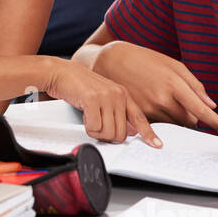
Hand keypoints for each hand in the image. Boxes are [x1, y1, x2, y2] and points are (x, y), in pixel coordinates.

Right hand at [42, 58, 158, 144]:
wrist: (61, 72)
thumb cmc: (80, 86)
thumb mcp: (104, 97)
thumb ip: (118, 112)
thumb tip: (131, 130)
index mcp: (123, 94)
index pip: (140, 118)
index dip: (148, 133)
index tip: (157, 144)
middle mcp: (118, 94)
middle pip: (122, 133)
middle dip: (108, 136)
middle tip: (97, 126)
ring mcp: (106, 96)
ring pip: (109, 133)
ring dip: (97, 133)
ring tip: (90, 119)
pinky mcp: (92, 99)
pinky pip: (95, 127)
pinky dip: (88, 127)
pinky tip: (85, 116)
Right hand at [92, 41, 217, 129]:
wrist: (112, 61)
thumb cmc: (145, 59)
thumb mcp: (173, 65)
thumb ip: (194, 85)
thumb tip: (210, 105)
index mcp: (173, 84)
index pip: (200, 110)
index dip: (214, 120)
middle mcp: (161, 99)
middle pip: (188, 121)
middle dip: (193, 116)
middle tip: (187, 104)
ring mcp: (149, 109)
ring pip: (174, 124)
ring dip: (178, 118)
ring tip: (168, 100)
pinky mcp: (138, 115)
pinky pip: (160, 125)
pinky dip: (164, 119)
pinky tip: (158, 105)